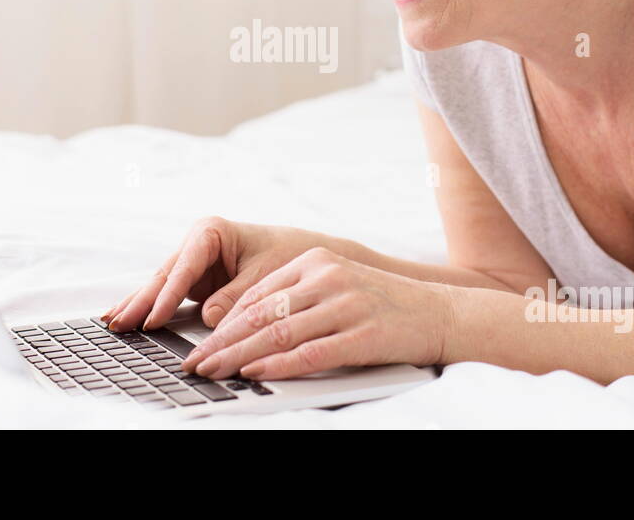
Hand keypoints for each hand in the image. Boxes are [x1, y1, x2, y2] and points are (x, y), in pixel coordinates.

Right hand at [102, 217, 327, 331]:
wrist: (302, 254)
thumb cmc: (286, 255)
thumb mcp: (264, 276)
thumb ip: (235, 297)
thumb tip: (209, 319)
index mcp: (211, 232)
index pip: (184, 266)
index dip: (168, 295)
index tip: (154, 319)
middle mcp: (196, 244)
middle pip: (163, 275)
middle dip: (141, 300)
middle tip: (118, 322)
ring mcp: (193, 263)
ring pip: (159, 286)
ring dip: (138, 305)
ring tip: (112, 322)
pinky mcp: (195, 281)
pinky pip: (167, 296)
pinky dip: (149, 307)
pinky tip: (128, 317)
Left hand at [180, 247, 454, 380]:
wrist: (440, 313)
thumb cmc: (382, 305)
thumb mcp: (336, 286)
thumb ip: (295, 300)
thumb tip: (244, 326)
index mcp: (314, 261)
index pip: (256, 294)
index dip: (223, 322)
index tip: (198, 342)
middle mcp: (327, 277)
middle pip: (260, 314)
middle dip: (221, 342)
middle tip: (192, 363)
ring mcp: (346, 304)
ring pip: (278, 333)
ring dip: (238, 356)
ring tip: (213, 371)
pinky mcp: (363, 334)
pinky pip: (309, 352)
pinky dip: (277, 364)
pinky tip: (254, 373)